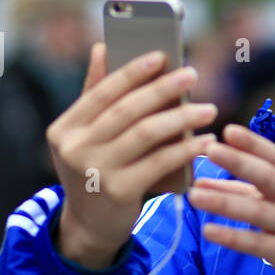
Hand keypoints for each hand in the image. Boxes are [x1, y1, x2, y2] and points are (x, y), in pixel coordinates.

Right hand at [46, 42, 217, 268]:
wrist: (89, 227)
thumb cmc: (96, 172)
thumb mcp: (86, 137)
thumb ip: (95, 95)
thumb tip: (102, 47)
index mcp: (65, 129)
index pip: (102, 92)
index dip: (132, 72)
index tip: (162, 55)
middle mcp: (75, 149)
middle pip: (126, 110)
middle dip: (163, 90)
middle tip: (192, 75)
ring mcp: (95, 172)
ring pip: (145, 134)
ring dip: (180, 118)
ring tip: (208, 109)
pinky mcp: (119, 192)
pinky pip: (159, 163)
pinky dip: (185, 149)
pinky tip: (204, 141)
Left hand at [187, 124, 274, 274]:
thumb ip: (243, 189)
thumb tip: (201, 181)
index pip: (274, 157)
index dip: (252, 143)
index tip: (228, 130)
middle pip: (267, 176)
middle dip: (239, 162)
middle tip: (210, 150)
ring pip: (257, 210)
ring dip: (225, 201)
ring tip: (195, 194)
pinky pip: (256, 242)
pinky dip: (232, 237)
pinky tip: (209, 230)